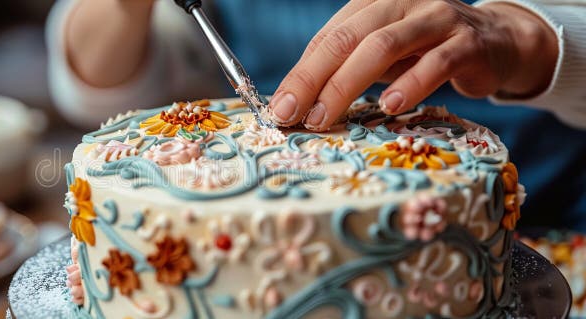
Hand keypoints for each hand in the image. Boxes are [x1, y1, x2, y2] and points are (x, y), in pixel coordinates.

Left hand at [269, 0, 557, 130]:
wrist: (496, 42)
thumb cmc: (424, 52)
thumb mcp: (381, 56)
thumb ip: (345, 68)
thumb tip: (297, 103)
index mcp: (371, 3)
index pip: (327, 38)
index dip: (300, 73)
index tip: (279, 108)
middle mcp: (399, 2)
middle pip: (346, 39)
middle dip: (312, 79)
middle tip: (291, 115)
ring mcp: (435, 17)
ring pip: (383, 46)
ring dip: (348, 84)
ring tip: (326, 117)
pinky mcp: (467, 42)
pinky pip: (435, 61)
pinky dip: (410, 84)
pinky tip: (390, 106)